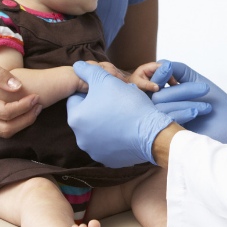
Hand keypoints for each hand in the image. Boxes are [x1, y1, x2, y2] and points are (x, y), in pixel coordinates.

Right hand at [0, 48, 39, 137]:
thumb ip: (0, 75)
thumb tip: (19, 87)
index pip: (5, 112)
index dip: (24, 107)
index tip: (37, 96)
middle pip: (6, 128)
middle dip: (26, 119)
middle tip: (39, 105)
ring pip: (2, 132)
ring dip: (21, 123)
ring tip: (35, 108)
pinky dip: (13, 124)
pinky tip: (22, 111)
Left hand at [68, 62, 210, 166]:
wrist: (151, 131)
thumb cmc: (127, 104)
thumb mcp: (106, 80)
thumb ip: (88, 71)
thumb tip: (77, 66)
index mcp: (76, 119)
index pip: (77, 98)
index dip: (92, 91)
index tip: (107, 90)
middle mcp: (80, 138)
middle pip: (87, 115)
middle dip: (99, 107)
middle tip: (116, 100)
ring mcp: (95, 151)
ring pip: (98, 130)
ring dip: (106, 122)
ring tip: (123, 114)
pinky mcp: (109, 160)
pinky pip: (109, 144)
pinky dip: (116, 136)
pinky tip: (127, 128)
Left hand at [127, 60, 179, 92]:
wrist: (128, 89)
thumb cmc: (132, 84)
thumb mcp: (138, 84)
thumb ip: (147, 85)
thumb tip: (157, 87)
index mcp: (148, 67)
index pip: (160, 66)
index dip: (167, 71)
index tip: (172, 77)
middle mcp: (153, 70)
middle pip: (164, 71)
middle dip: (170, 77)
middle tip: (175, 84)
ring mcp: (155, 75)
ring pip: (165, 76)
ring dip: (170, 81)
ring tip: (175, 87)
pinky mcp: (156, 80)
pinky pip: (164, 80)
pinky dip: (168, 84)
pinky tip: (171, 89)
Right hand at [150, 61, 226, 153]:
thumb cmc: (218, 107)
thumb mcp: (198, 82)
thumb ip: (180, 71)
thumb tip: (162, 62)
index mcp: (168, 97)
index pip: (153, 82)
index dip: (158, 74)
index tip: (169, 68)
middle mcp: (162, 110)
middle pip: (157, 95)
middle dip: (182, 90)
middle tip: (206, 89)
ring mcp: (164, 124)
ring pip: (161, 107)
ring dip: (185, 102)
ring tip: (208, 107)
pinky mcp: (169, 138)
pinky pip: (166, 122)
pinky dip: (181, 114)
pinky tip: (196, 113)